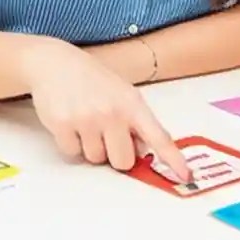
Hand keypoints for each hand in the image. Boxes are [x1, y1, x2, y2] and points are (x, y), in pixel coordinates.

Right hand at [20, 38, 191, 180]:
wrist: (54, 63)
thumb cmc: (92, 80)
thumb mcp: (122, 93)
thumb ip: (135, 121)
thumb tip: (144, 152)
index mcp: (133, 103)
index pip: (158, 136)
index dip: (173, 159)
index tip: (185, 176)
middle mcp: (113, 112)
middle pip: (124, 162)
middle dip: (115, 154)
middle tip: (106, 134)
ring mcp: (88, 119)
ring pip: (96, 159)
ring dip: (91, 147)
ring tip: (85, 122)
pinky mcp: (63, 125)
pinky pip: (72, 154)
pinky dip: (71, 143)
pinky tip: (70, 121)